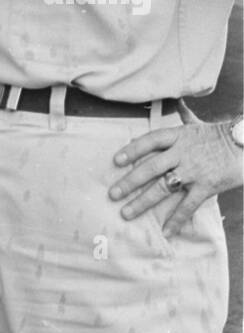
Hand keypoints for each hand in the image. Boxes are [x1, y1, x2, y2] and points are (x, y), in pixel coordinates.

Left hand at [109, 118, 243, 236]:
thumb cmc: (219, 136)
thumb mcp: (199, 124)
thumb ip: (185, 115)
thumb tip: (178, 101)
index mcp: (177, 136)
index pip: (149, 141)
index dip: (132, 150)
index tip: (116, 160)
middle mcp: (181, 153)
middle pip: (150, 167)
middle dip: (129, 181)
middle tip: (113, 193)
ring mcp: (193, 171)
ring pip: (163, 188)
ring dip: (143, 202)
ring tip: (127, 213)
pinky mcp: (206, 186)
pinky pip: (188, 205)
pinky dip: (176, 219)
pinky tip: (166, 231)